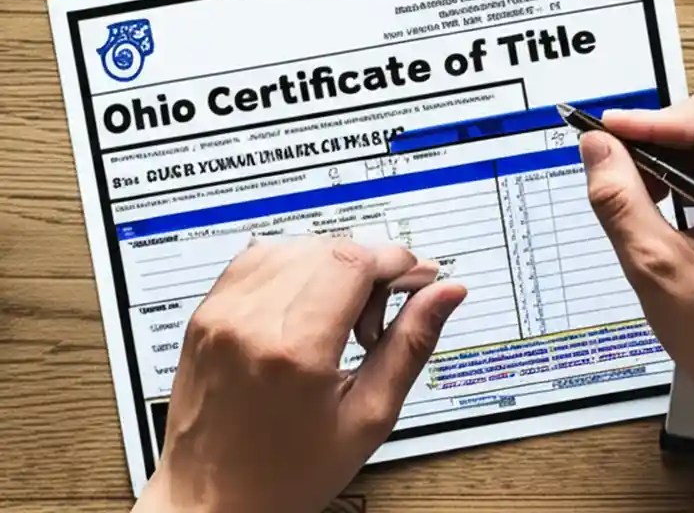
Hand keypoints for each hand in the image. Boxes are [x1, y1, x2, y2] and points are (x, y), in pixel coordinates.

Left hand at [133, 237, 467, 512]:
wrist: (210, 502)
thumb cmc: (287, 474)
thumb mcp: (368, 417)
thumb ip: (410, 345)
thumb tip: (447, 293)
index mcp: (295, 350)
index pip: (355, 261)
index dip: (397, 261)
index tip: (418, 278)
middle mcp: (250, 321)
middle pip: (329, 249)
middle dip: (368, 267)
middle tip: (380, 315)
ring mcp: (220, 314)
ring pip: (294, 247)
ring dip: (331, 265)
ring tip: (341, 316)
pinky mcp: (205, 315)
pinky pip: (257, 261)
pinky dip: (293, 269)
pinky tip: (308, 306)